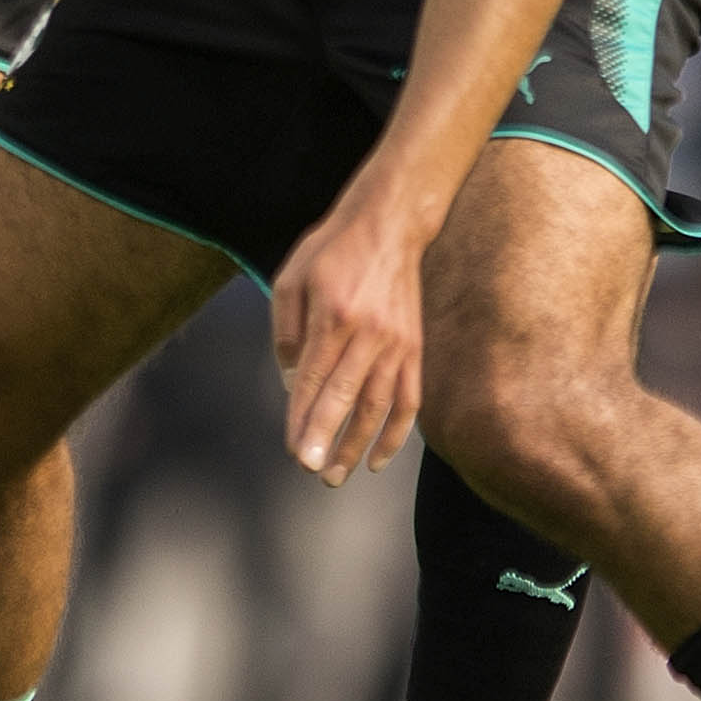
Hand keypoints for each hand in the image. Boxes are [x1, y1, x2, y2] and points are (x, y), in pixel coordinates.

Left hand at [271, 184, 429, 483]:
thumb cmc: (333, 249)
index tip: (296, 453)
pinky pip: (408, 399)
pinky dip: (396, 432)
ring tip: (338, 474)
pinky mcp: (414, 348)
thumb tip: (292, 380)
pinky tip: (379, 458)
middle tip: (314, 473)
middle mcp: (368, 333)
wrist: (390, 225)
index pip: (316, 380)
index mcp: (334, 315)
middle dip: (328, 441)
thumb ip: (286, 329)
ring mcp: (396, 343)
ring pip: (378, 406)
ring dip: (358, 445)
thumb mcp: (292, 276)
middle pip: (346, 399)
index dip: (304, 420)